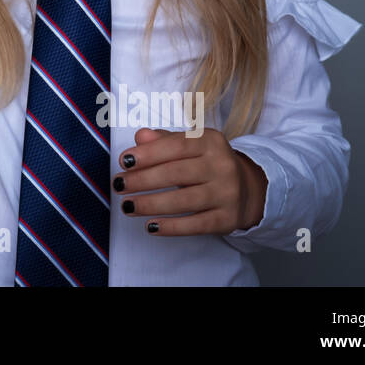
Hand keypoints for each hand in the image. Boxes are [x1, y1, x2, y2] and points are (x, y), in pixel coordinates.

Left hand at [113, 127, 267, 235]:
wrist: (247, 189)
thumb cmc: (206, 163)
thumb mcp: (190, 145)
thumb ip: (164, 140)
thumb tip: (141, 136)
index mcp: (210, 141)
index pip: (176, 145)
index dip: (148, 153)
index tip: (123, 161)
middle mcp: (222, 165)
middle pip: (176, 173)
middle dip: (143, 180)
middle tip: (118, 185)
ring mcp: (227, 193)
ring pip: (183, 201)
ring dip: (151, 205)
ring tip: (127, 206)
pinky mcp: (227, 218)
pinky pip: (195, 225)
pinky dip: (171, 227)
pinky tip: (151, 226)